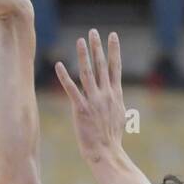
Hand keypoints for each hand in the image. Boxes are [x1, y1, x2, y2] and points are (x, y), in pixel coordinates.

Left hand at [55, 29, 126, 165]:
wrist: (106, 152)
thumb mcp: (120, 119)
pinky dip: (65, 77)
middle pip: (102, 65)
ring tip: (80, 40)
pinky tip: (59, 64)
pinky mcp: (81, 109)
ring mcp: (93, 100)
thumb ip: (119, 107)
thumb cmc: (113, 139)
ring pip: (88, 73)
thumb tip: (125, 106)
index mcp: (116, 95)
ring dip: (84, 55)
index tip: (113, 36)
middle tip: (94, 31)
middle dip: (98, 47)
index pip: (116, 67)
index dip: (114, 50)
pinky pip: (72, 89)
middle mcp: (106, 94)